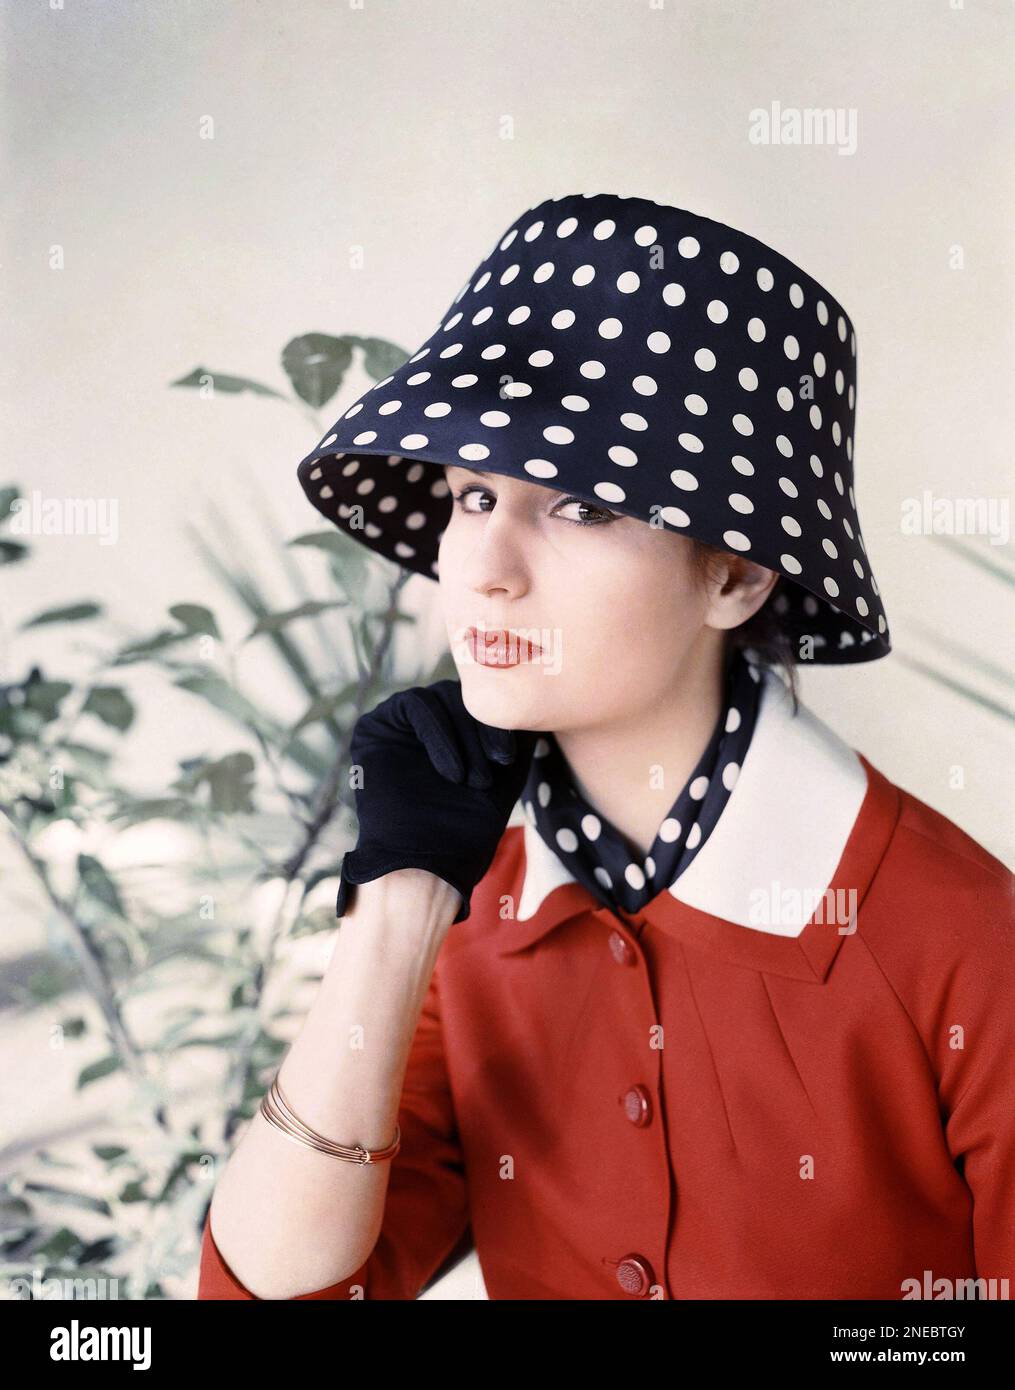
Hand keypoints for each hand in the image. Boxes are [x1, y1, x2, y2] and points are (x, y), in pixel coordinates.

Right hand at [336, 680, 538, 923]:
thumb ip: (516, 734)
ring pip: (441, 697)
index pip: (481, 703)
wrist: (429, 863)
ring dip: (464, 735)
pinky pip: (414, 705)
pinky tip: (451, 772)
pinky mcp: (375, 726)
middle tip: (496, 765)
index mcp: (455, 728)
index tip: (509, 759)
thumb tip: (528, 699)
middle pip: (462, 695)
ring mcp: (398, 722)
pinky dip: (438, 734)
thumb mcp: (505, 773)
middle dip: (483, 729)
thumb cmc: (467, 826)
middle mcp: (426, 721)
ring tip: (474, 779)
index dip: (499, 725)